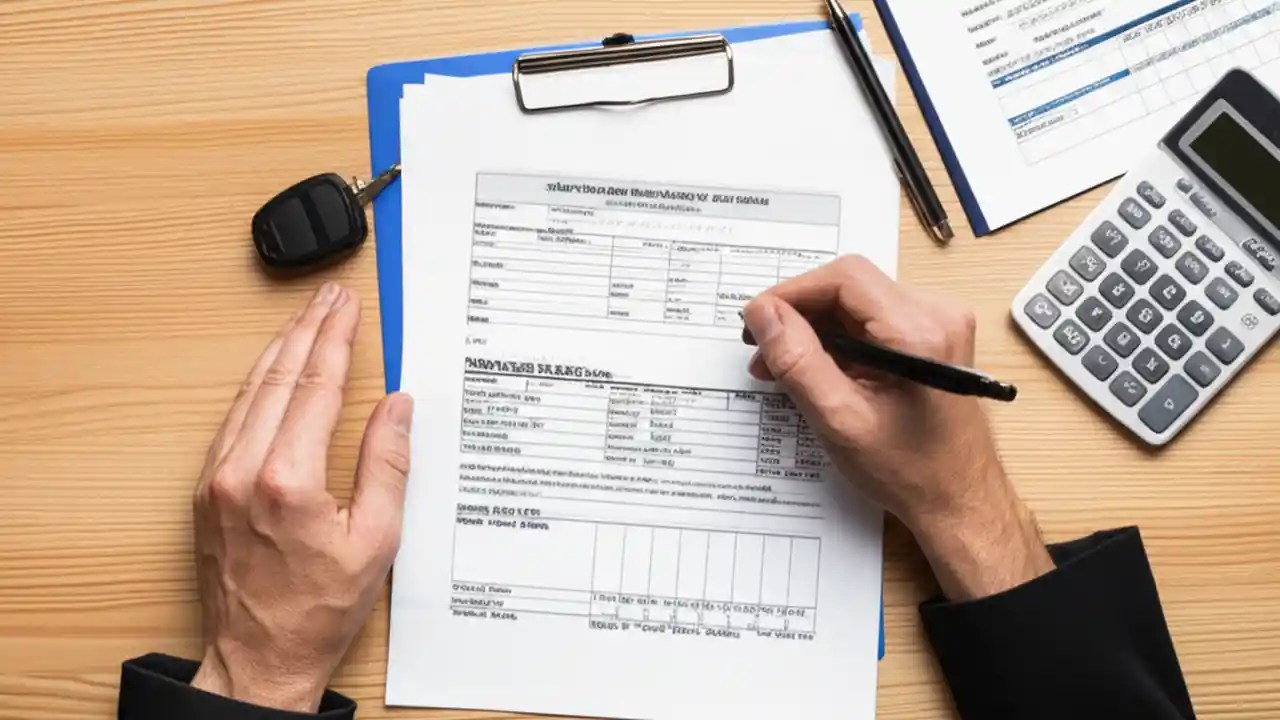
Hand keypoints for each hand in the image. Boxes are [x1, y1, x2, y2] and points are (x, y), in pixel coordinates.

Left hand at [189, 283, 413, 711]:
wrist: (258, 659)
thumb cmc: (319, 610)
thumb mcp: (376, 540)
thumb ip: (388, 465)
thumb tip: (397, 406)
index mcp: (288, 480)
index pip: (317, 388)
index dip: (336, 339)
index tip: (348, 306)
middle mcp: (242, 471)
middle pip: (279, 379)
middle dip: (307, 331)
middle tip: (328, 296)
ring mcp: (216, 480)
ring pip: (248, 395)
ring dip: (280, 352)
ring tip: (304, 319)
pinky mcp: (205, 492)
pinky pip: (232, 421)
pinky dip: (257, 386)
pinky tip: (273, 372)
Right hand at [743, 256, 1051, 600]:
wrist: (958, 499)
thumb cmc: (910, 470)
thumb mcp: (839, 419)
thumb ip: (797, 361)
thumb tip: (762, 314)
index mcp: (921, 332)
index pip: (845, 278)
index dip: (792, 292)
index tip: (757, 320)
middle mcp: (938, 315)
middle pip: (850, 287)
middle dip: (799, 315)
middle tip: (762, 351)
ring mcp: (938, 324)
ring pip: (857, 303)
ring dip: (814, 329)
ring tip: (781, 366)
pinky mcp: (932, 336)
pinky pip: (872, 320)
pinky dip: (837, 338)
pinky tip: (815, 369)